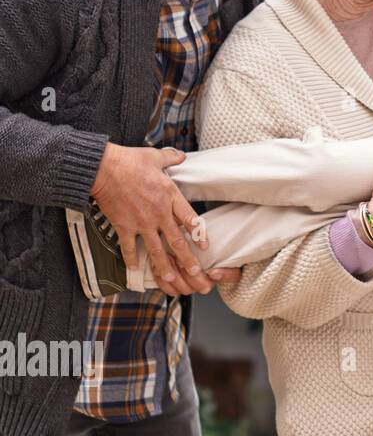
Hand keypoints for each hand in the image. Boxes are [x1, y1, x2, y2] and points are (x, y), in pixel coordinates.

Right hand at [91, 143, 218, 296]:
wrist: (103, 168)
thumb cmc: (129, 161)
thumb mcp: (155, 156)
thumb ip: (171, 158)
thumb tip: (181, 155)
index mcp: (170, 196)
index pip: (190, 219)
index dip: (199, 234)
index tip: (205, 247)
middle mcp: (159, 213)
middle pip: (177, 240)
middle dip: (187, 259)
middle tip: (195, 273)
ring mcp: (141, 222)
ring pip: (156, 249)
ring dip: (164, 266)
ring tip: (171, 279)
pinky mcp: (124, 225)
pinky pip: (128, 247)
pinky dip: (131, 259)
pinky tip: (134, 269)